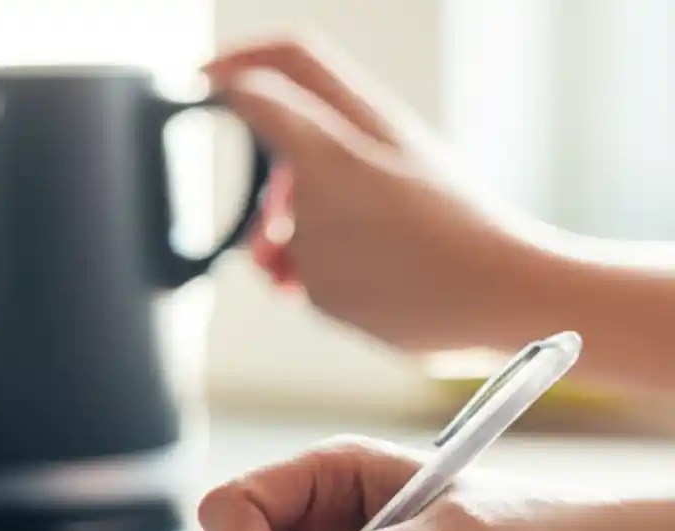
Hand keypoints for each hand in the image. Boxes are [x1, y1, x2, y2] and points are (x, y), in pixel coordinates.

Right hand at [204, 38, 550, 352]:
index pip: (285, 59)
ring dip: (274, 232)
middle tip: (249, 227)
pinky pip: (320, 241)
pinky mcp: (383, 241)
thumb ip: (284, 123)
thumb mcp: (336, 176)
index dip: (234, 61)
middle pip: (286, 136)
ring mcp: (375, 196)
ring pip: (298, 198)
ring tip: (275, 271)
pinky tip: (300, 290)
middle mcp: (363, 149)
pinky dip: (298, 264)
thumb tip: (238, 84)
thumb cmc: (426, 248)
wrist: (501, 307)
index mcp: (352, 120)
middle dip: (254, 181)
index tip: (193, 87)